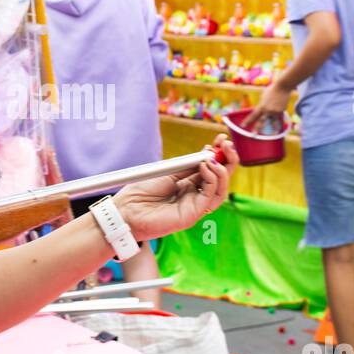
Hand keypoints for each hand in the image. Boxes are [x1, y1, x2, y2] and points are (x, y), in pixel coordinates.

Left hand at [111, 134, 237, 242]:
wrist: (126, 210)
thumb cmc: (140, 192)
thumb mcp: (167, 172)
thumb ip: (187, 166)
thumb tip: (208, 153)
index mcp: (187, 185)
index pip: (211, 169)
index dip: (218, 154)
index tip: (221, 138)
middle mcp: (194, 196)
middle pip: (220, 179)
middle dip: (227, 160)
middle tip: (227, 144)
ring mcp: (195, 206)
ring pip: (220, 190)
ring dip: (223, 170)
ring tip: (216, 155)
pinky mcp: (192, 215)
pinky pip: (210, 196)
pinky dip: (212, 179)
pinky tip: (206, 166)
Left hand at [243, 82, 291, 131]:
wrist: (282, 87)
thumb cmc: (271, 90)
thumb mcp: (263, 97)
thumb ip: (262, 104)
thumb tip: (261, 109)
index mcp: (261, 106)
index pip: (253, 115)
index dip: (247, 121)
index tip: (242, 126)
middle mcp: (268, 110)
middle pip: (261, 121)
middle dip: (257, 129)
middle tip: (253, 135)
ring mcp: (275, 111)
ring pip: (273, 122)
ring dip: (273, 129)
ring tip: (272, 135)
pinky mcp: (282, 111)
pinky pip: (279, 118)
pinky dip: (279, 122)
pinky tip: (279, 129)